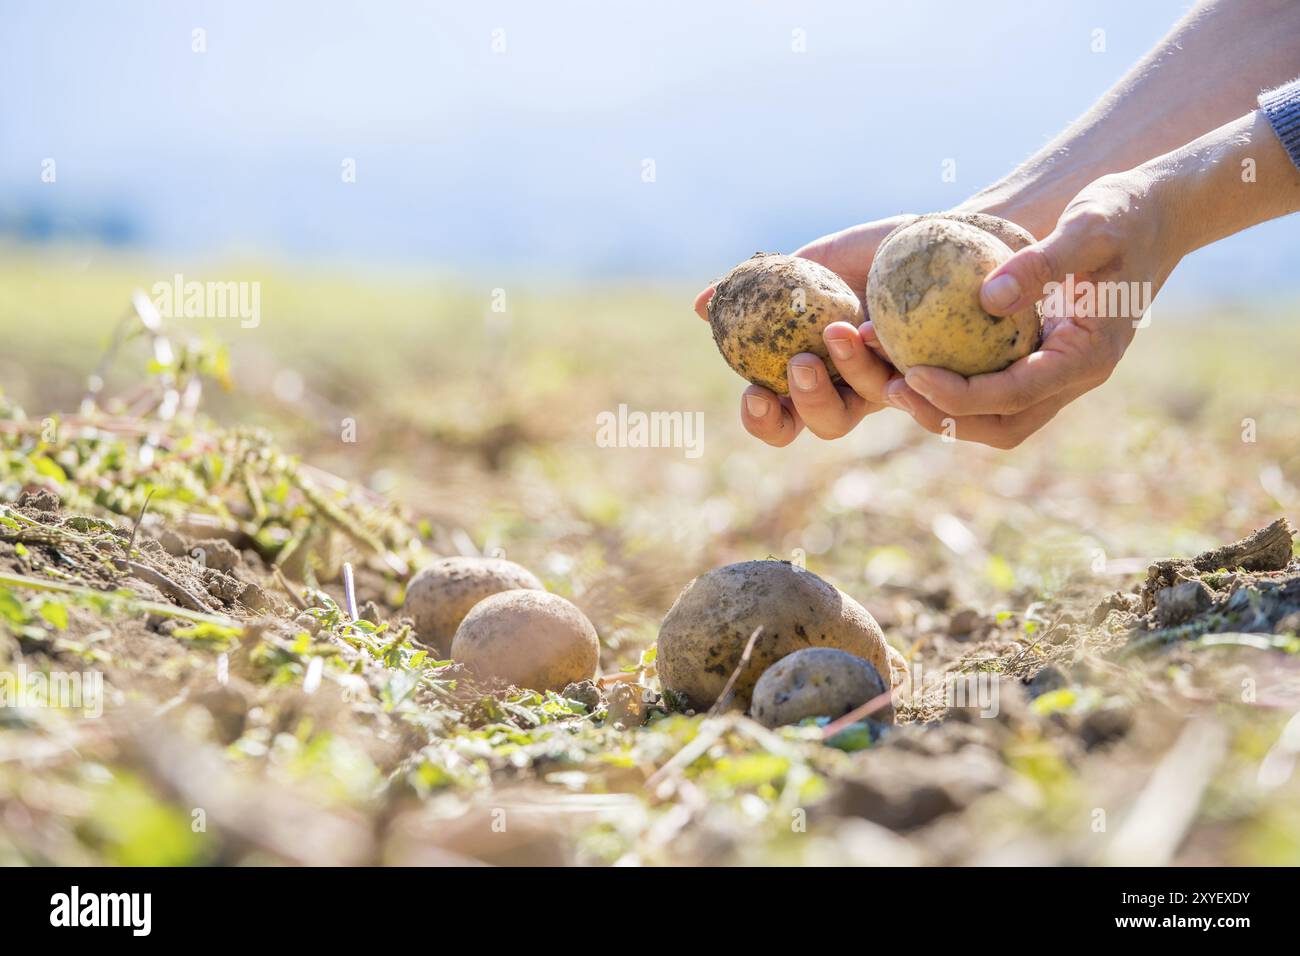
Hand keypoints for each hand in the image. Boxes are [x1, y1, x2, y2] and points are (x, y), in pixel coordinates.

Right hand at [694, 216, 912, 445]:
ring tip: (836, 330)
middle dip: (806, 405)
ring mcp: (889, 381)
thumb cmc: (857, 258)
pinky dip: (880, 355)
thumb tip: (701, 306)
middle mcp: (851, 388)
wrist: (920, 240)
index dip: (763, 421)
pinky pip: (902, 375)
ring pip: (864, 405)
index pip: (781, 419)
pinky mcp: (926, 369)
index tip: (754, 395)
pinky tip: (872, 328)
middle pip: (824, 426)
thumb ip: (752, 292)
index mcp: (812, 376)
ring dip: (846, 371)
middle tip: (800, 366)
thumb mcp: (798, 269)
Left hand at [887, 171, 1183, 447]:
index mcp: (1087, 357)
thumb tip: (987, 299)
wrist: (1156, 213)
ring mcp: (1056, 374)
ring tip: (884, 377)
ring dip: (939, 407)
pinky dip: (949, 381)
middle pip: (999, 426)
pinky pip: (989, 385)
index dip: (959, 395)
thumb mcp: (1090, 226)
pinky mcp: (1038, 359)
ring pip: (992, 416)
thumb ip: (1043, 263)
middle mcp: (1072, 378)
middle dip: (942, 417)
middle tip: (889, 389)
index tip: (911, 374)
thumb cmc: (1124, 213)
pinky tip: (905, 351)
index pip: (1014, 395)